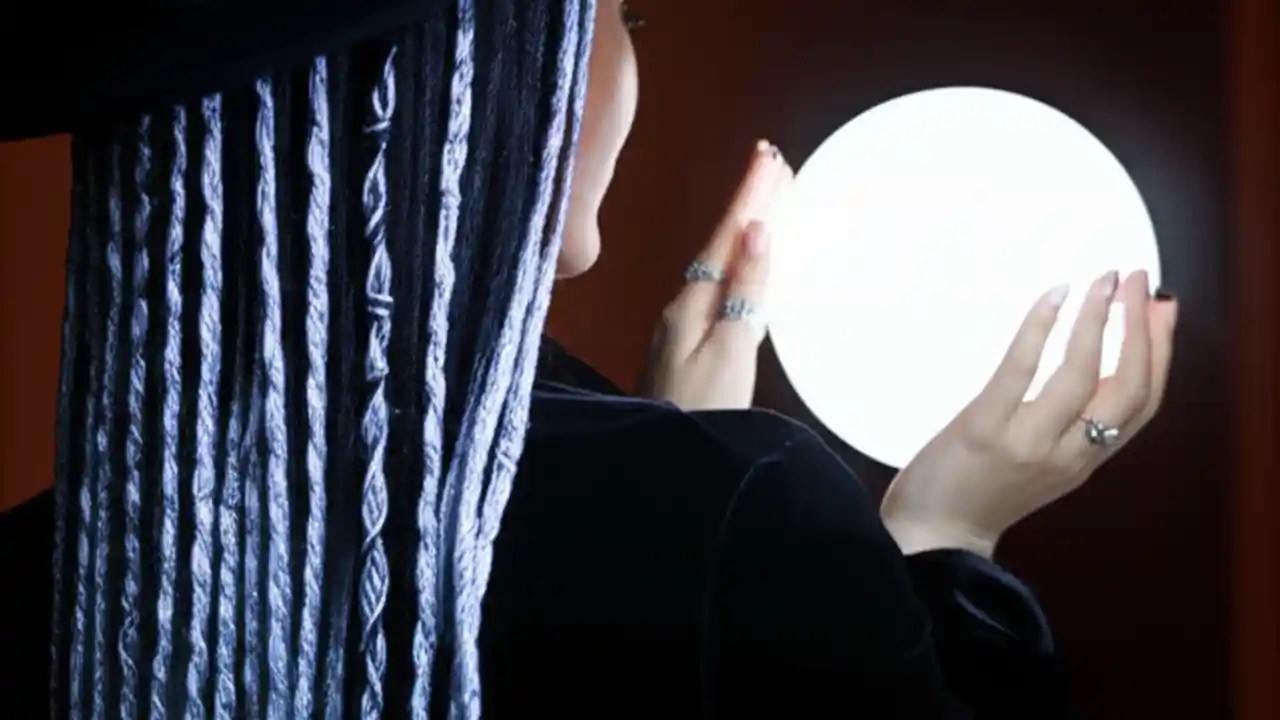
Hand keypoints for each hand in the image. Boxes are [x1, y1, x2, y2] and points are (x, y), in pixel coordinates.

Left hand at [638, 140, 792, 409]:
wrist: (660, 462)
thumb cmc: (702, 415)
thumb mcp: (731, 353)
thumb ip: (745, 293)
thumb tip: (755, 232)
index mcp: (693, 304)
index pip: (727, 237)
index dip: (749, 196)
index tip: (767, 156)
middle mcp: (682, 307)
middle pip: (719, 244)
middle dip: (746, 203)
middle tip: (770, 163)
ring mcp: (680, 327)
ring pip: (716, 263)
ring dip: (741, 229)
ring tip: (764, 199)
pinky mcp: (684, 347)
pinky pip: (714, 287)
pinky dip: (733, 262)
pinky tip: (741, 263)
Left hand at [881, 270, 1178, 558]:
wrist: (932, 539)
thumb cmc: (980, 493)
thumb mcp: (1043, 465)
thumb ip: (1071, 427)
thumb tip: (1093, 369)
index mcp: (1086, 461)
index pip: (1144, 405)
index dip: (1160, 352)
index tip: (1163, 308)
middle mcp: (1069, 455)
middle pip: (1129, 387)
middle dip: (1142, 327)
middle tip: (1137, 278)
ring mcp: (1028, 442)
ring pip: (1084, 375)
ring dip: (1101, 320)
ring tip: (1105, 280)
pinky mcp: (985, 429)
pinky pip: (1022, 369)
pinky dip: (1041, 327)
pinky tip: (1054, 296)